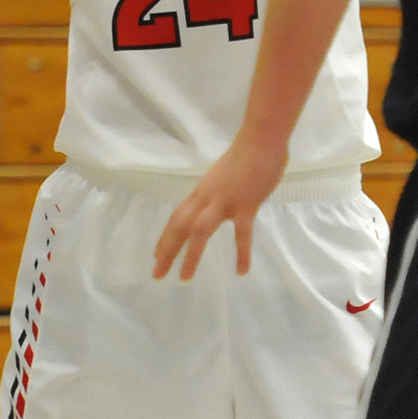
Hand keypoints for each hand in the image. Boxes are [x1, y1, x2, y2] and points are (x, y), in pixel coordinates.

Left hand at [152, 132, 288, 280]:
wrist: (261, 140)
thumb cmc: (245, 157)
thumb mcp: (221, 178)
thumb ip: (215, 194)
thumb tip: (213, 207)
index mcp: (201, 192)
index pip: (177, 218)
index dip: (165, 238)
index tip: (156, 257)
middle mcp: (206, 198)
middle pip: (180, 226)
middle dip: (167, 251)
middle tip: (157, 275)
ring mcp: (225, 201)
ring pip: (200, 230)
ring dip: (191, 255)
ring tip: (184, 278)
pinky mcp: (246, 204)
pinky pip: (242, 232)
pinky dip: (241, 252)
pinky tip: (242, 271)